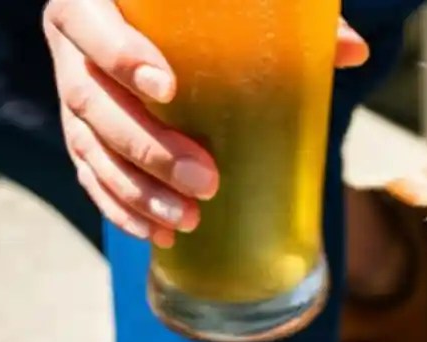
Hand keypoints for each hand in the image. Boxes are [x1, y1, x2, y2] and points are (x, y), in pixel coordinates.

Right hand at [42, 0, 369, 246]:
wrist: (153, 17)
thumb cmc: (197, 7)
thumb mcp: (230, 4)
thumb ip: (285, 19)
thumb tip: (353, 53)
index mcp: (94, 0)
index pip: (92, 24)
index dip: (122, 56)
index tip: (168, 88)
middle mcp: (73, 46)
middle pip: (92, 101)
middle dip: (149, 148)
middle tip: (206, 180)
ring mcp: (72, 92)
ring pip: (89, 148)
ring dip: (138, 192)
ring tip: (189, 220)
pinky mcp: (80, 132)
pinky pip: (90, 175)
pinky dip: (122, 208)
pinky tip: (158, 233)